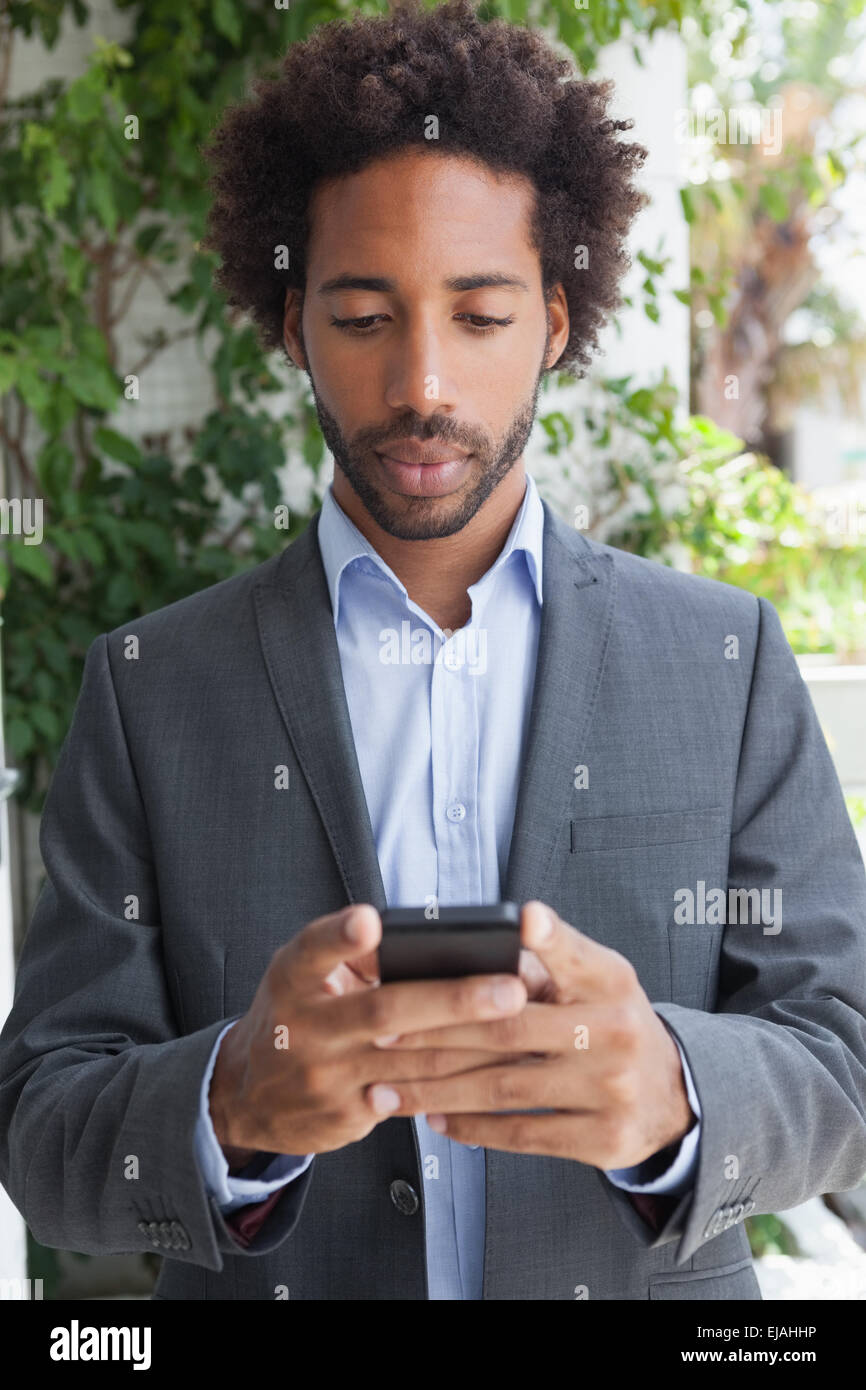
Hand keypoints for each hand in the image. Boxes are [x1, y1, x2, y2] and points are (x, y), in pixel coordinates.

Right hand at [209, 904, 528, 1163]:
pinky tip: (495, 1072)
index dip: (342, 936)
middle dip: (452, 999)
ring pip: (409, 1060)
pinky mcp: (343, 1115)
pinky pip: (409, 1099)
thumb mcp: (303, 974)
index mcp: (293, 976)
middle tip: (509, 989)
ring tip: (523, 1028)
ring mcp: (324, 1075)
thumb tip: (432, 934)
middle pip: (383, 1010)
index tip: (372, 921)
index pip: (314, 948)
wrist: (247, 1094)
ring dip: (471, 1046)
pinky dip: (453, 1085)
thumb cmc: (295, 1015)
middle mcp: (304, 1025)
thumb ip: (352, 954)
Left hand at [366, 901, 696, 1168]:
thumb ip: (547, 963)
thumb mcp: (596, 981)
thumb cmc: (608, 1021)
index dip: (550, 938)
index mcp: (612, 981)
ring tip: (388, 1084)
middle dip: (436, 1032)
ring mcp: (611, 1089)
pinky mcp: (603, 1139)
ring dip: (436, 1088)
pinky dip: (472, 1127)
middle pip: (510, 1029)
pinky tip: (435, 1117)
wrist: (671, 1094)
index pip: (575, 954)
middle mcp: (616, 1031)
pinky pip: (521, 1134)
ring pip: (504, 1088)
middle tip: (381, 1030)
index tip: (522, 919)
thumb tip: (474, 945)